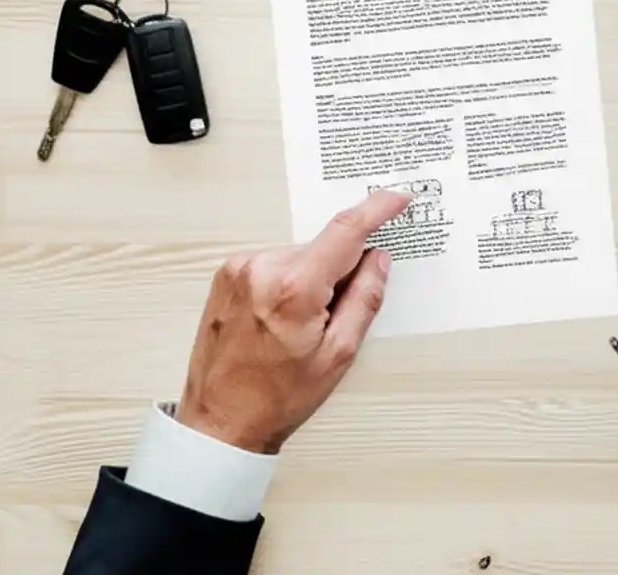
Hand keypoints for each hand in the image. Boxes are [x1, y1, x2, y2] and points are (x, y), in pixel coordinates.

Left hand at [176, 191, 411, 453]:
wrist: (221, 420)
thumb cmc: (276, 397)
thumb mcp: (339, 353)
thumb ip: (365, 298)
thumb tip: (378, 261)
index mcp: (294, 288)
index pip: (346, 232)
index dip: (377, 209)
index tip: (397, 198)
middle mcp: (262, 269)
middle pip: (324, 248)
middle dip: (341, 270)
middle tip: (335, 317)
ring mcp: (239, 270)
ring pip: (301, 256)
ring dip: (313, 279)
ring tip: (299, 328)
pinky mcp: (226, 275)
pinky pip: (276, 264)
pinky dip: (290, 282)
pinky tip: (281, 320)